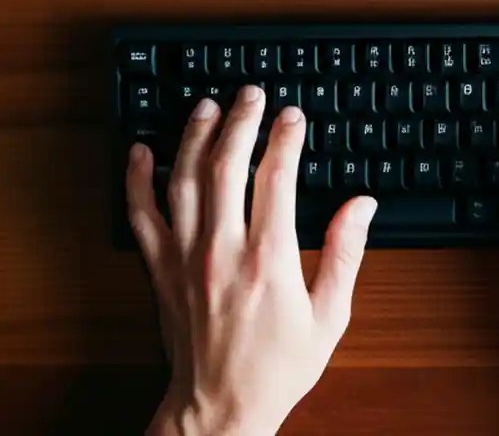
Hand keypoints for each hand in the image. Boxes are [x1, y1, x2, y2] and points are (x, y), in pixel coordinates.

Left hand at [126, 86, 377, 435]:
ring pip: (184, 180)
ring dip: (195, 137)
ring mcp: (185, 258)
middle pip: (227, 166)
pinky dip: (137, 179)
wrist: (220, 407)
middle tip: (251, 95)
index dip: (285, 138)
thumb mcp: (330, 316)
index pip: (277, 178)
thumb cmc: (276, 367)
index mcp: (270, 260)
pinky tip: (142, 151)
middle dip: (241, 122)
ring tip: (208, 107)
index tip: (292, 116)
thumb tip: (361, 206)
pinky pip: (141, 215)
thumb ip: (345, 254)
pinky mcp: (160, 270)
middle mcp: (223, 251)